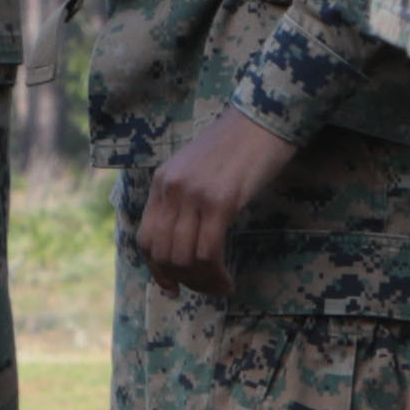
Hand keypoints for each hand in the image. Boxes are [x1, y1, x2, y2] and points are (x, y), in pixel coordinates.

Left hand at [136, 112, 296, 291]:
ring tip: (221, 286)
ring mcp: (193, 195)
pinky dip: (216, 275)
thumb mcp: (197, 171)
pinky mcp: (220, 202)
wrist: (263, 121)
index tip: (173, 287)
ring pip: (184, 258)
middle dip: (183, 280)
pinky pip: (208, 252)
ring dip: (202, 282)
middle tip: (206, 288)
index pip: (145, 239)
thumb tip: (183, 241)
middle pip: (162, 254)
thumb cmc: (237, 146)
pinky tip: (228, 281)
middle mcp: (171, 189)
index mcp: (161, 182)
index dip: (156, 270)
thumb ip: (184, 199)